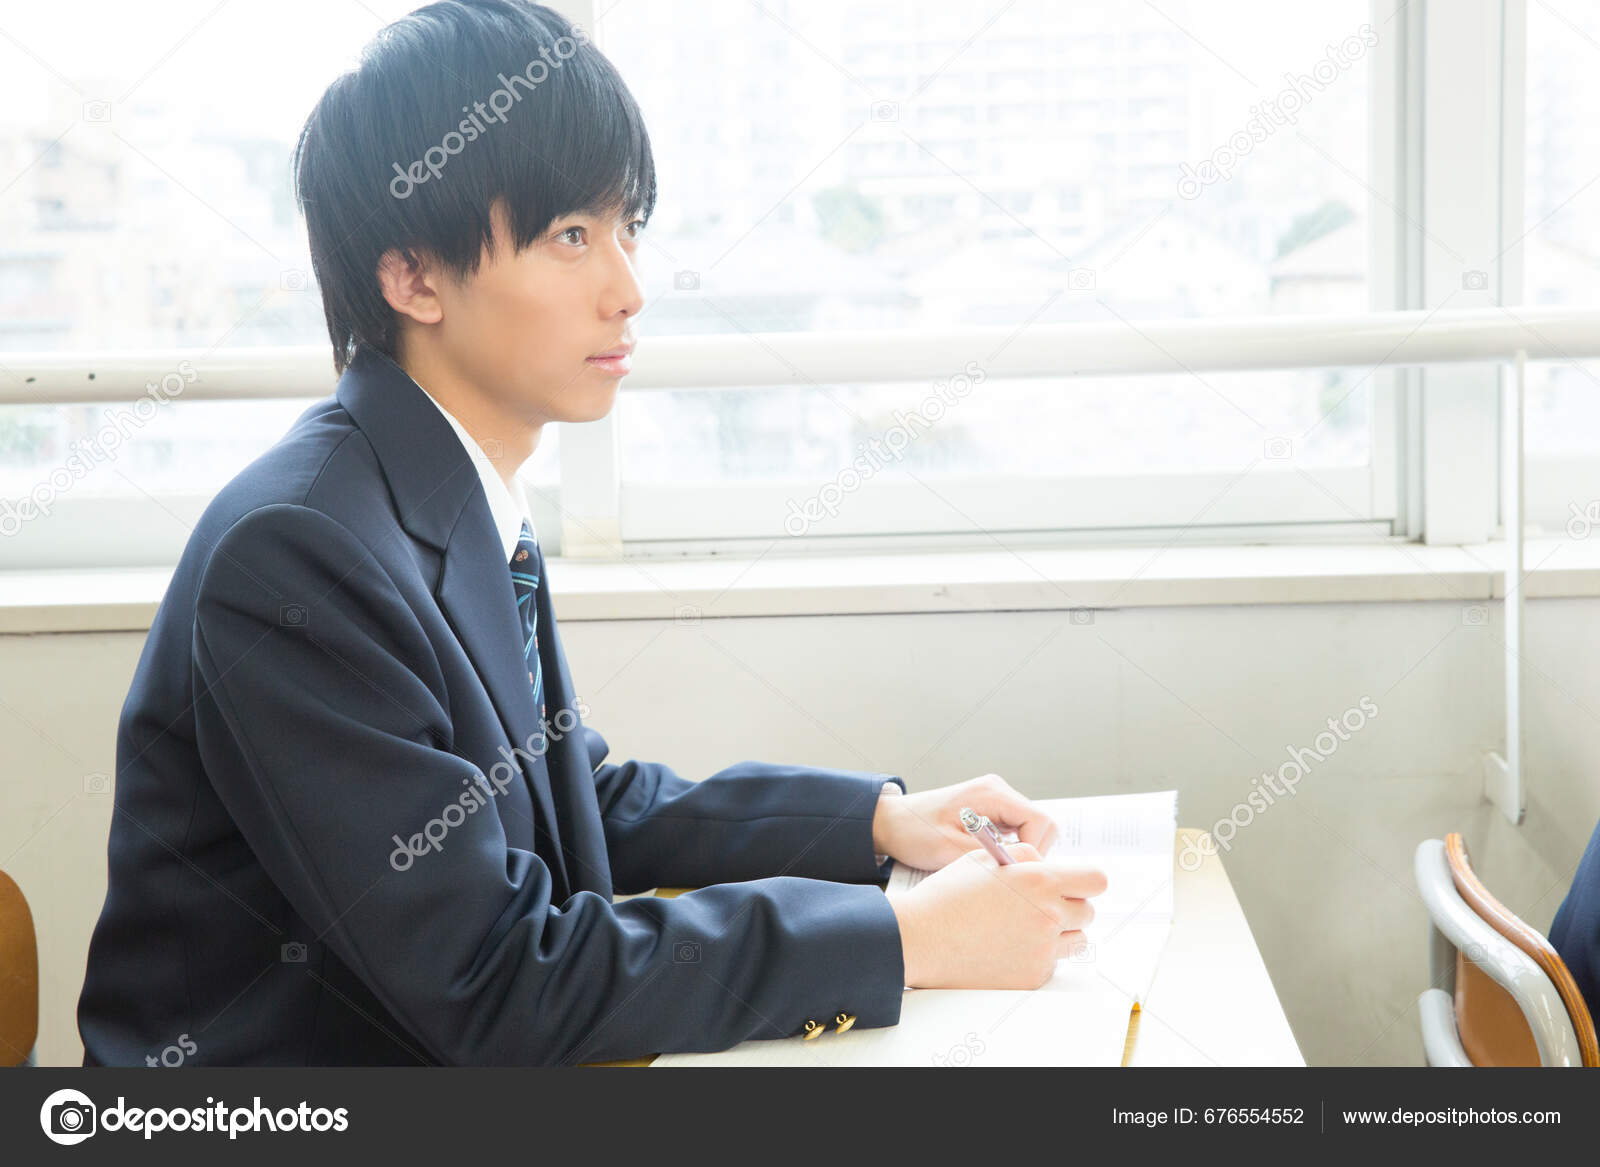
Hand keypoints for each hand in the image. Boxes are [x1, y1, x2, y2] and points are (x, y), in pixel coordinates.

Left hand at [871, 773, 1059, 872]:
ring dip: (1019, 852)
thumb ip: (991, 859)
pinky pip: (1016, 832)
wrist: (891, 822)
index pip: (1041, 821)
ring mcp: (996, 800)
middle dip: (1031, 853)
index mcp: (992, 793)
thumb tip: (1023, 872)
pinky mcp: (991, 812)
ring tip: (993, 867)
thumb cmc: (914, 832)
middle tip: (1005, 873)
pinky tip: (988, 861)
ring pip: (1031, 831)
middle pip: (1042, 825)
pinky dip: (1010, 849)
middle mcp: (999, 791)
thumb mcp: (950, 850)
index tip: (1013, 870)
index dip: (1036, 850)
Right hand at [886, 842, 1105, 988]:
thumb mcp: (984, 859)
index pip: (1096, 880)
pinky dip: (1037, 956)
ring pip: (1076, 940)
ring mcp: (1042, 950)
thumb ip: (1024, 856)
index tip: (1071, 883)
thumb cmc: (947, 896)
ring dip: (1060, 933)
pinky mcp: (1032, 976)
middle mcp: (1047, 915)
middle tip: (1039, 905)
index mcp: (1038, 881)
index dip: (1084, 880)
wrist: (919, 939)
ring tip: (1025, 927)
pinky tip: (1007, 947)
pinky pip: (1052, 964)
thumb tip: (1047, 864)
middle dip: (1069, 906)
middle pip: (1088, 912)